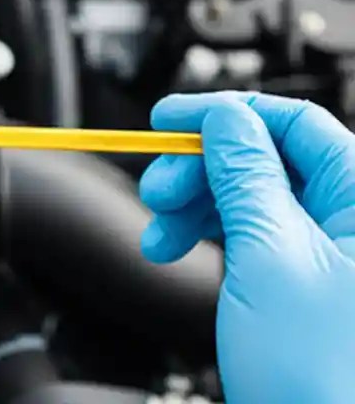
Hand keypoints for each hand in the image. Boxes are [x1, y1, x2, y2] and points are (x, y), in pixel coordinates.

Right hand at [138, 92, 354, 403]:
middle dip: (200, 170)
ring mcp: (335, 258)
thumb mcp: (269, 256)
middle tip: (154, 194)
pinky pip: (257, 237)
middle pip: (269, 161)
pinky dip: (210, 238)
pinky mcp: (309, 288)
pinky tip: (176, 252)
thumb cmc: (322, 375)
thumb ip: (246, 176)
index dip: (226, 114)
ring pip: (255, 199)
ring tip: (157, 237)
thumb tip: (225, 121)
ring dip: (195, 207)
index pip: (297, 124)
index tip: (166, 120)